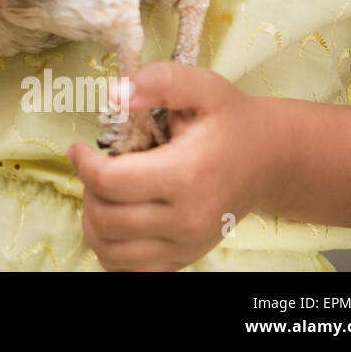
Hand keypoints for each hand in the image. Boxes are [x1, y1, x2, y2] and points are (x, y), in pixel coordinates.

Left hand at [66, 62, 277, 270]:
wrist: (271, 159)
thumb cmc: (230, 119)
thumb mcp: (201, 85)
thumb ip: (159, 81)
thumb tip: (117, 94)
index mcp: (185, 176)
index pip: (108, 182)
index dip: (83, 163)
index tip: (79, 148)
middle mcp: (187, 220)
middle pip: (105, 219)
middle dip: (87, 190)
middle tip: (95, 168)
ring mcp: (187, 245)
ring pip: (111, 251)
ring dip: (93, 221)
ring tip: (103, 193)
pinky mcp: (186, 258)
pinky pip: (130, 270)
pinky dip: (111, 250)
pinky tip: (116, 221)